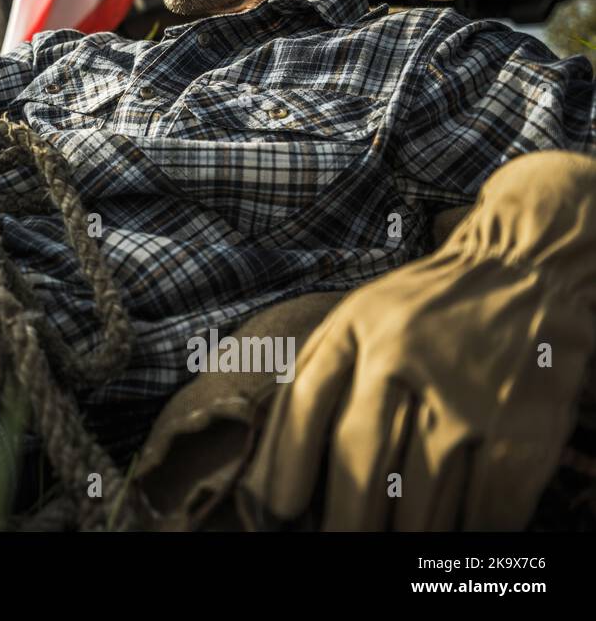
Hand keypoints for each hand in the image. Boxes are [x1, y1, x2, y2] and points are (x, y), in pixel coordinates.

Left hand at [239, 157, 595, 529]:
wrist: (527, 262)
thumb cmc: (430, 302)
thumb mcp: (362, 311)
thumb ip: (321, 364)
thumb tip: (278, 445)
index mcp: (357, 329)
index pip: (304, 408)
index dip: (284, 467)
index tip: (278, 508)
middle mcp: (403, 359)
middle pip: (359, 462)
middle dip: (344, 519)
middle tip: (338, 542)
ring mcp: (465, 396)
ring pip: (420, 497)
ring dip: (406, 534)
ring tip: (397, 543)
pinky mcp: (522, 425)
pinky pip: (487, 506)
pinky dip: (471, 532)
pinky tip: (459, 536)